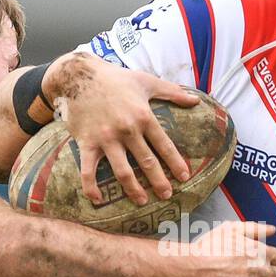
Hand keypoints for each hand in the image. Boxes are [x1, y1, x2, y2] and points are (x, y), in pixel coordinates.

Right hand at [55, 53, 196, 206]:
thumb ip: (172, 92)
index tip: (184, 177)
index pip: (164, 144)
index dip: (175, 162)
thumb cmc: (116, 78)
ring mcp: (105, 138)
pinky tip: (97, 200)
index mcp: (143, 116)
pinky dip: (91, 187)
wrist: (79, 75)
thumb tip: (196, 100)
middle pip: (146, 162)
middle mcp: (126, 130)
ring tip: (142, 201)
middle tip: (167, 195)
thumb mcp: (146, 81)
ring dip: (133, 189)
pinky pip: (87, 170)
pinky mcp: (87, 143)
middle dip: (159, 181)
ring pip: (122, 171)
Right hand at [180, 222, 275, 276]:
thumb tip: (271, 230)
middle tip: (259, 275)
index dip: (273, 259)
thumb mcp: (230, 229)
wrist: (192, 271)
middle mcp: (261, 271)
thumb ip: (254, 228)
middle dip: (269, 274)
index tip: (270, 262)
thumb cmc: (207, 250)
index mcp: (259, 252)